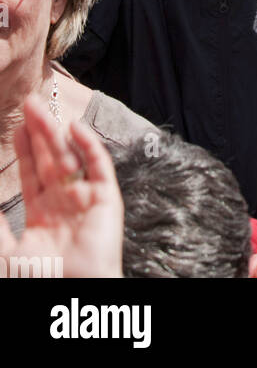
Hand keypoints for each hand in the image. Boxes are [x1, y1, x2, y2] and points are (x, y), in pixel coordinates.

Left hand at [0, 95, 123, 277]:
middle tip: (29, 103)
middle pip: (49, 158)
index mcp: (42, 214)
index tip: (16, 127)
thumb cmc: (43, 278)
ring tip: (42, 108)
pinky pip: (98, 165)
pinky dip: (88, 145)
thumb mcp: (9, 252)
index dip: (24, 150)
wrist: (72, 294)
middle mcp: (63, 201)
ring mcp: (85, 198)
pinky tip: (73, 127)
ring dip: (56, 132)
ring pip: (69, 156)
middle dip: (39, 132)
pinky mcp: (106, 197)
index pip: (32, 173)